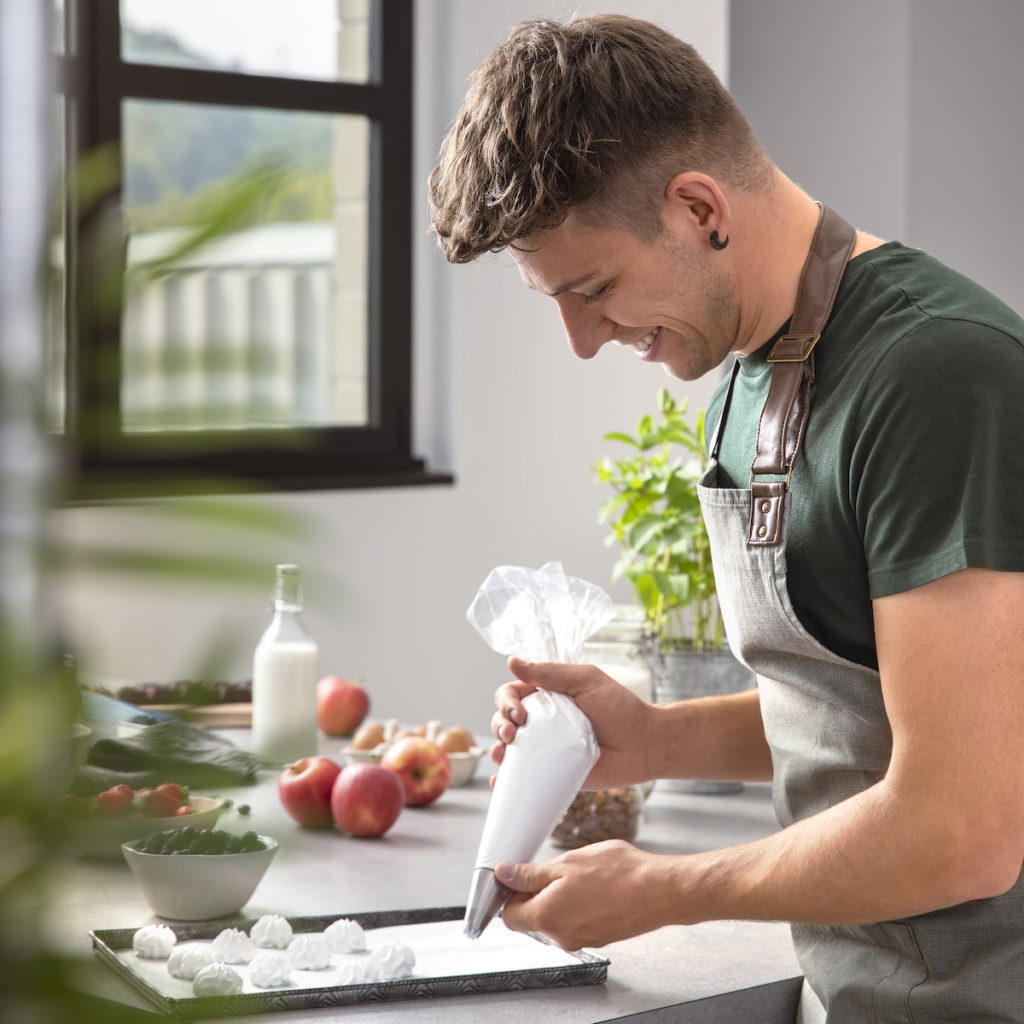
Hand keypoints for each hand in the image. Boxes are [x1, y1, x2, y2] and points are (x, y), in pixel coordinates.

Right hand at [489, 657, 656, 788]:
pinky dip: (507, 781)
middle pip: (504, 721)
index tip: (518, 712)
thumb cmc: (620, 708)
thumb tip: (512, 661)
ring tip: (504, 755)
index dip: (506, 702)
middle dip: (499, 726)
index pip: (511, 694)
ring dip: (498, 751)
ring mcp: (545, 749)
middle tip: (512, 734)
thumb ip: (551, 672)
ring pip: (508, 749)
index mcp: (547, 696)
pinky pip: (524, 777)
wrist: (645, 745)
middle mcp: (542, 721)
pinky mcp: (552, 774)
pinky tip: (500, 783)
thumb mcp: (586, 681)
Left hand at [496, 842, 674, 949]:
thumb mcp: (566, 863)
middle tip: (558, 868)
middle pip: (533, 918)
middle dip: (539, 893)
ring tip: (583, 874)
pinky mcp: (599, 936)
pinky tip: (597, 886)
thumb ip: (530, 874)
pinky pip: (577, 920)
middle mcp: (561, 935)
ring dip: (561, 896)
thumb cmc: (616, 873)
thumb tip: (503, 874)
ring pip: (557, 917)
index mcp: (547, 916)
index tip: (522, 876)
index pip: (510, 917)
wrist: (659, 891)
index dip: (511, 895)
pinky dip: (580, 904)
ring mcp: (581, 939)